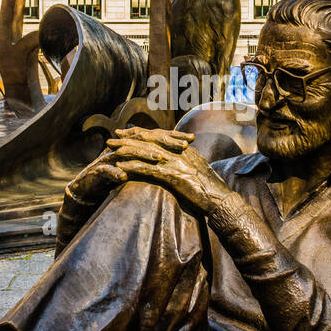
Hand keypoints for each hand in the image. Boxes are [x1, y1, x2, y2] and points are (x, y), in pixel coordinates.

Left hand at [102, 126, 233, 214]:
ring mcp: (175, 163)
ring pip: (145, 151)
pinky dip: (132, 167)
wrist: (219, 198)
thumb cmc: (209, 188)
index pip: (158, 135)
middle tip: (112, 137)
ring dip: (126, 150)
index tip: (125, 132)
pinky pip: (148, 169)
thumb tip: (176, 157)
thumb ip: (185, 160)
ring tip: (110, 149)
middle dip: (128, 137)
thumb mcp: (197, 168)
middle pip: (148, 139)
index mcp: (183, 148)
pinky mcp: (172, 176)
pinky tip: (120, 167)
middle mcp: (178, 151)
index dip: (140, 132)